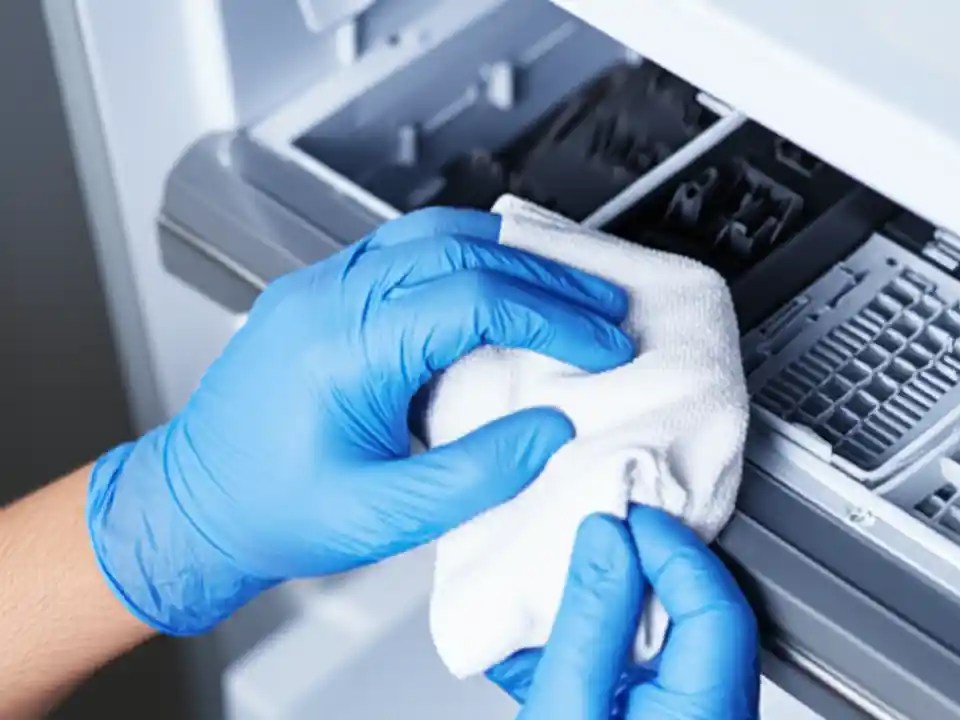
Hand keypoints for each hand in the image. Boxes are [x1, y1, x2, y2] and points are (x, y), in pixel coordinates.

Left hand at [87, 207, 634, 634]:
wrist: (193, 506)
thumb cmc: (274, 512)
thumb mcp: (385, 515)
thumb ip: (478, 473)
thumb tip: (551, 429)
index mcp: (345, 348)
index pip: (474, 299)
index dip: (554, 316)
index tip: (602, 344)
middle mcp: (329, 299)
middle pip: (462, 248)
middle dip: (548, 274)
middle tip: (606, 304)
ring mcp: (320, 287)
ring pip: (433, 232)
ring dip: (511, 252)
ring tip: (567, 284)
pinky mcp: (321, 292)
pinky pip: (404, 245)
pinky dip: (468, 254)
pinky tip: (501, 279)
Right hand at [487, 506, 759, 719]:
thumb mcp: (563, 711)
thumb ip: (588, 623)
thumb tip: (606, 538)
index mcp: (703, 713)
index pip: (715, 601)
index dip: (671, 545)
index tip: (627, 516)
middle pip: (708, 616)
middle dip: (655, 565)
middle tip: (611, 530)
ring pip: (686, 643)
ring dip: (635, 603)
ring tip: (586, 575)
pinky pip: (662, 675)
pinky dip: (621, 646)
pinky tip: (572, 636)